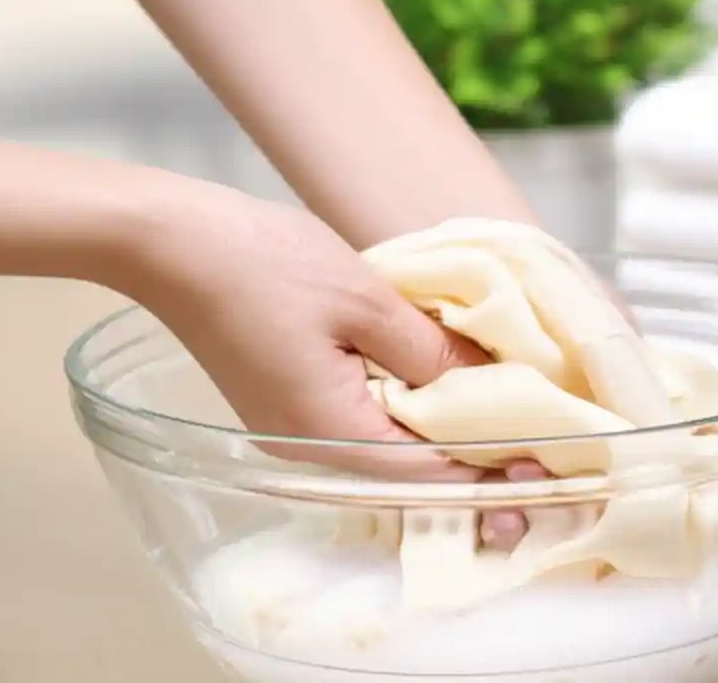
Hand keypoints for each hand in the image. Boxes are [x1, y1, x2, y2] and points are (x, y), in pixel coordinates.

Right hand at [127, 189, 541, 548]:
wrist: (171, 244)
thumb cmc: (266, 263)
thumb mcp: (367, 300)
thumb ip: (432, 351)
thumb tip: (493, 383)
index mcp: (331, 432)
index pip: (430, 474)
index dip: (491, 469)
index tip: (547, 463)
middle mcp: (311, 448)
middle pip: (409, 473)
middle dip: (473, 464)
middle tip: (537, 456)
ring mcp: (295, 431)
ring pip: (387, 451)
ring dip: (443, 440)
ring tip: (507, 427)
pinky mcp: (287, 407)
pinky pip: (361, 425)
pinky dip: (408, 417)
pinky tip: (444, 395)